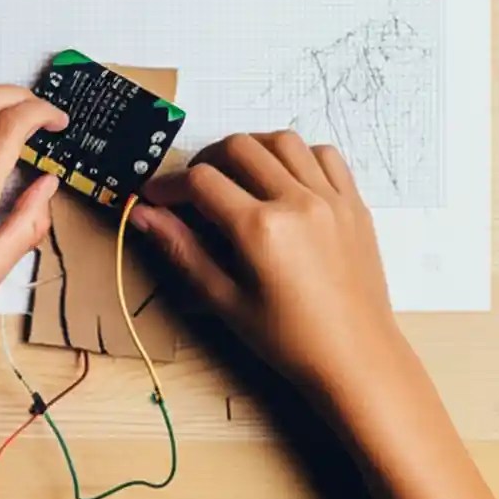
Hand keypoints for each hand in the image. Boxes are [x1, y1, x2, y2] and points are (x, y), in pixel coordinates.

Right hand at [131, 131, 399, 385]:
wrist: (355, 358)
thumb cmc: (288, 339)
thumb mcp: (224, 300)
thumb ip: (182, 250)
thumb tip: (143, 215)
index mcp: (261, 229)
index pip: (201, 181)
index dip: (169, 185)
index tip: (155, 197)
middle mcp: (297, 202)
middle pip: (238, 148)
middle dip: (205, 161)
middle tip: (193, 189)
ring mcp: (330, 198)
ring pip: (282, 141)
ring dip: (250, 149)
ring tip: (236, 175)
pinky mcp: (353, 203)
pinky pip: (324, 155)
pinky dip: (297, 155)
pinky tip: (282, 179)